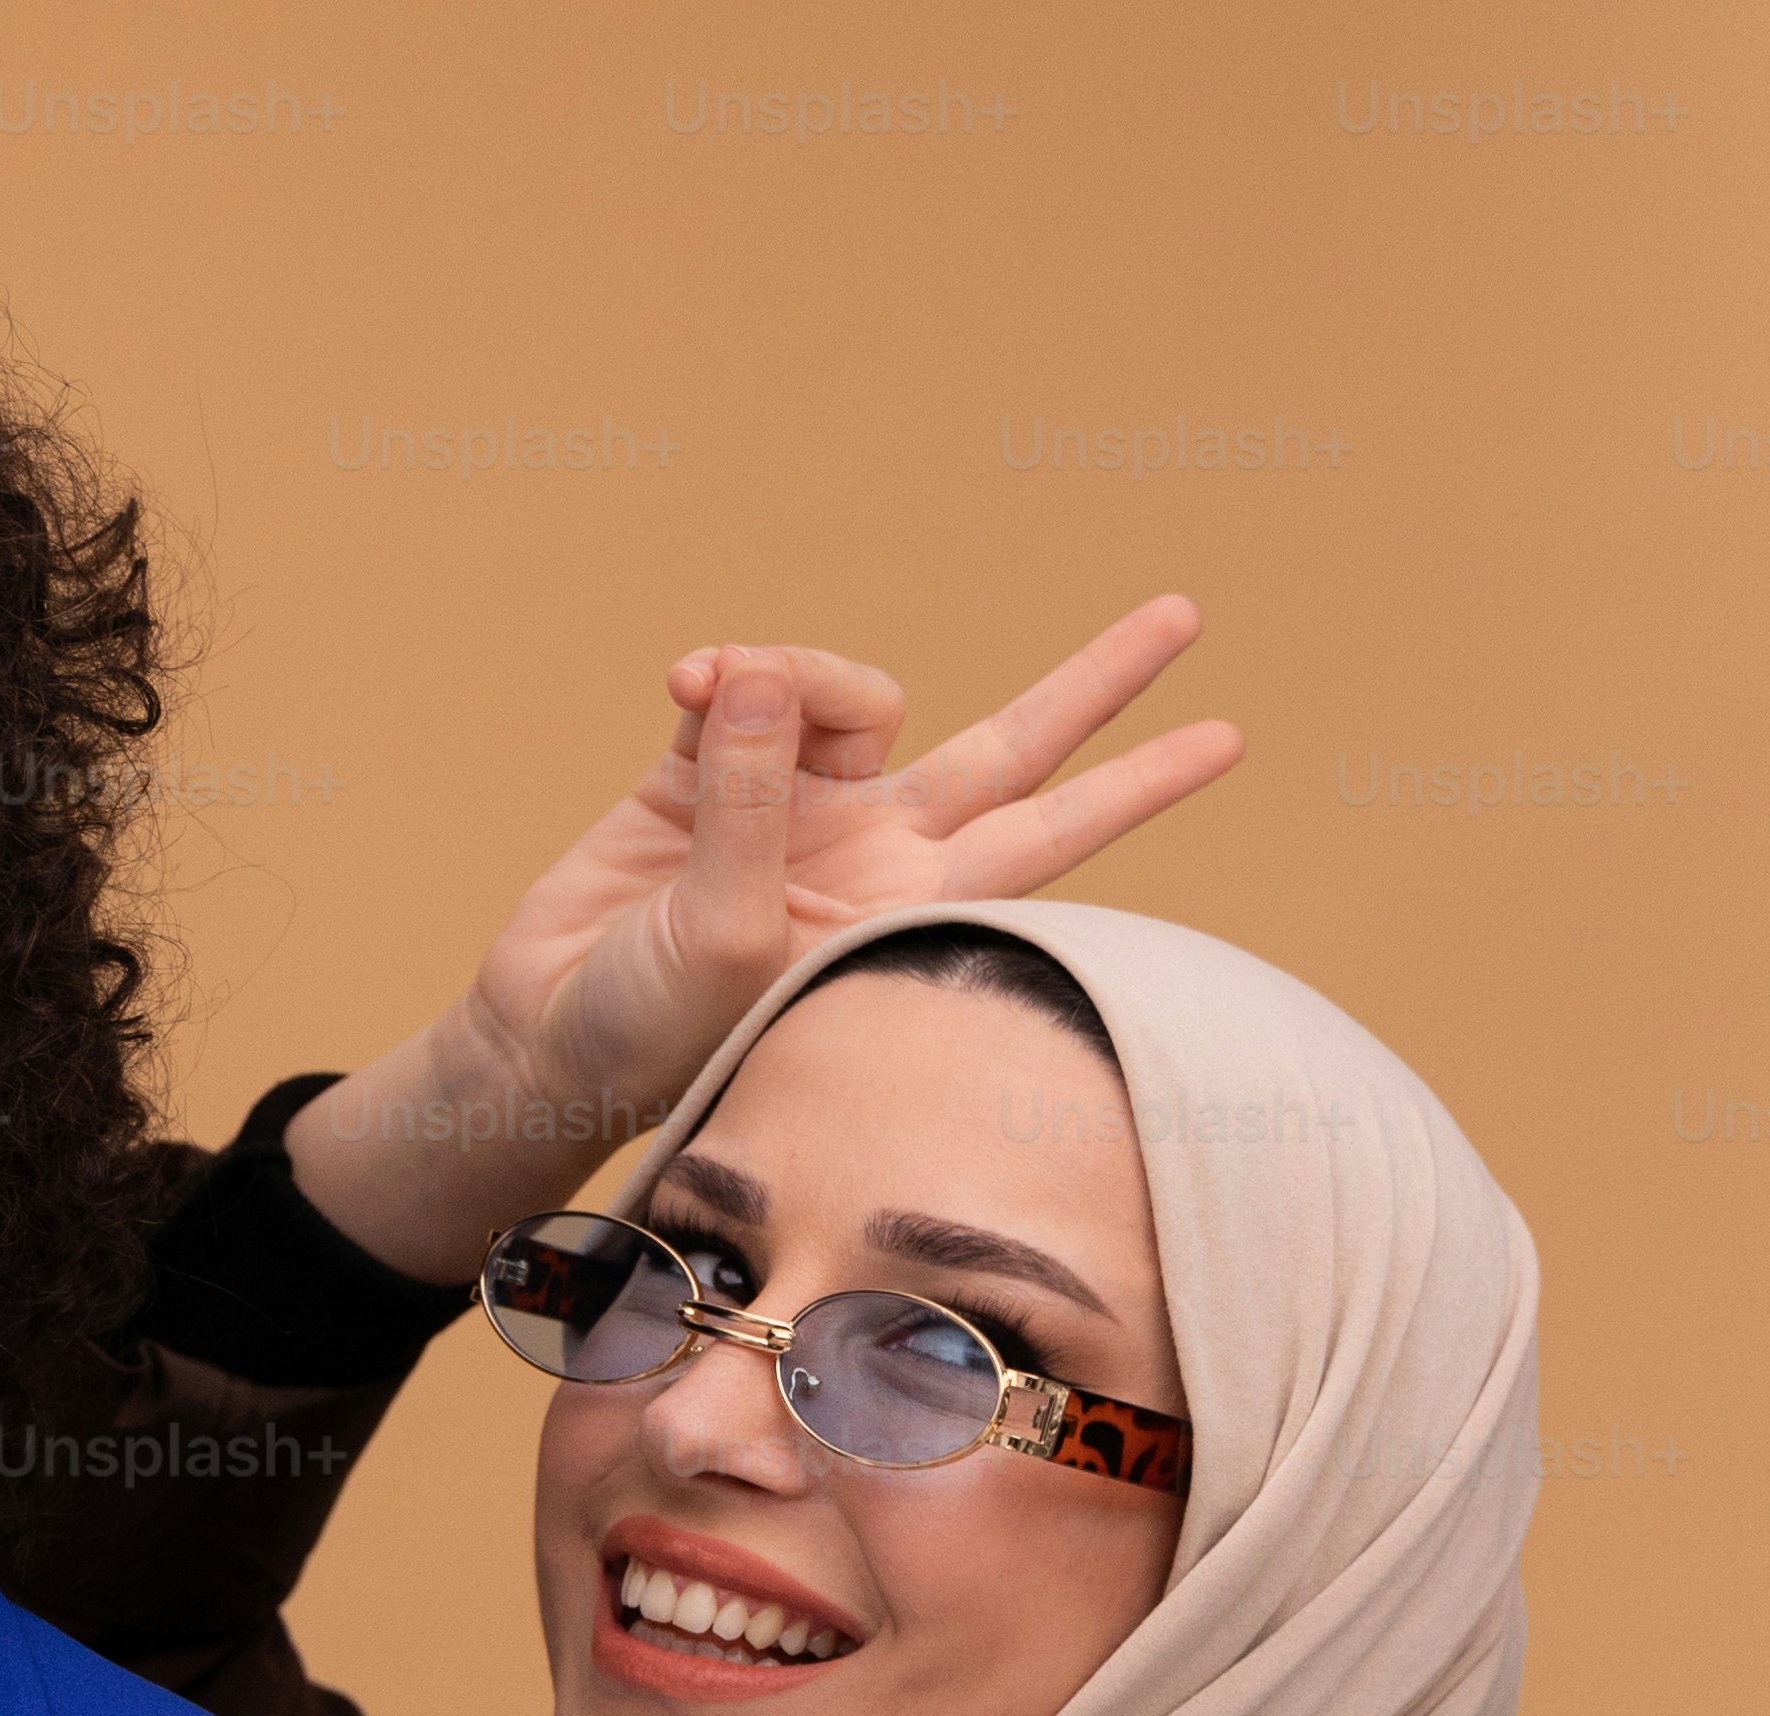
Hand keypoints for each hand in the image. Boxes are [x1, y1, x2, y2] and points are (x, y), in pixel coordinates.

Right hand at [289, 599, 1243, 1279]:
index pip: (1049, 832)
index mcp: (904, 905)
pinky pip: (743, 683)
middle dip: (1095, 684)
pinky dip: (721, 672)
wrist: (541, 1046)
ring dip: (799, 668)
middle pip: (1010, 747)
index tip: (1228, 742)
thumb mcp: (723, 935)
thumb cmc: (652, 1036)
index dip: (1135, 785)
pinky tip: (685, 685)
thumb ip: (757, 795)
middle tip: (1187, 614)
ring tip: (712, 693)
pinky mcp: (707, 772)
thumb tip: (768, 670)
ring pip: (852, 691)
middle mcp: (870, 849)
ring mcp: (793, 805)